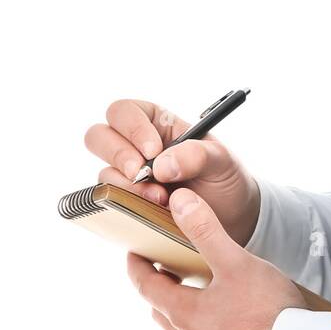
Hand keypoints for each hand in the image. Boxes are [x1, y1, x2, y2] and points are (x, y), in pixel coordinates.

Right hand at [84, 97, 261, 247]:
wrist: (231, 218)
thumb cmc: (224, 178)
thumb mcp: (222, 161)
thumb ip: (197, 155)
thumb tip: (160, 166)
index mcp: (157, 123)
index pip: (125, 111)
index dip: (132, 128)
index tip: (153, 151)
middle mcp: (135, 147)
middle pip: (99, 136)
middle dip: (118, 155)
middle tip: (143, 174)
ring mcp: (128, 177)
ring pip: (104, 173)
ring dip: (128, 187)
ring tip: (161, 199)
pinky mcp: (127, 204)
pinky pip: (110, 203)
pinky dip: (127, 206)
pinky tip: (151, 211)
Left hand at [128, 188, 305, 329]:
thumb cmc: (266, 310)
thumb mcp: (235, 262)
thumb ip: (206, 232)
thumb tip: (179, 202)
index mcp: (185, 313)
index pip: (147, 287)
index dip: (136, 267)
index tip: (133, 251)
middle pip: (162, 310)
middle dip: (159, 287)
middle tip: (164, 266)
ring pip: (186, 328)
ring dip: (184, 306)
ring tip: (198, 287)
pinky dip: (208, 322)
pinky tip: (230, 313)